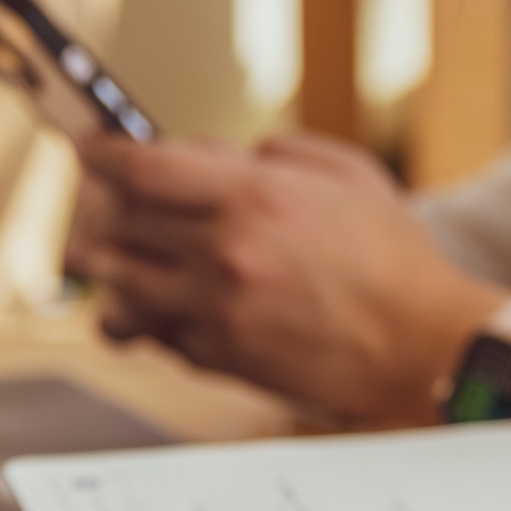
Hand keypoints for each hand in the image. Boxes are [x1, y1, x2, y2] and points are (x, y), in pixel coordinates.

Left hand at [66, 129, 506, 425]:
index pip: (140, 167)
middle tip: (95, 205)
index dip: (102, 156)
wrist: (420, 348)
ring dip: (102, 271)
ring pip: (118, 286)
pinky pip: (157, 334)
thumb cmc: (395, 263)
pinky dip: (145, 319)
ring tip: (98, 261)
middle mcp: (224, 252)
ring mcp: (217, 311)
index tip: (90, 152)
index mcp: (252, 195)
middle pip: (117, 222)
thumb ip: (274, 151)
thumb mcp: (345, 173)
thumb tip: (216, 154)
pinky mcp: (222, 359)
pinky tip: (150, 307)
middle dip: (98, 209)